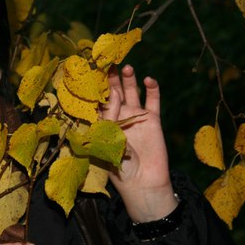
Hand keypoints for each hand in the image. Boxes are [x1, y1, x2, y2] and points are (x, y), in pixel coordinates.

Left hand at [102, 65, 177, 221]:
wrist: (142, 182)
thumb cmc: (118, 166)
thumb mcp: (108, 140)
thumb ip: (110, 116)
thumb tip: (113, 92)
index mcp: (102, 123)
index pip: (97, 101)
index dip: (95, 87)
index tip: (91, 71)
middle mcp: (117, 116)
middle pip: (113, 92)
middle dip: (110, 79)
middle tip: (108, 63)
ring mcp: (135, 116)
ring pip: (131, 92)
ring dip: (128, 80)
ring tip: (126, 67)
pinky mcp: (152, 119)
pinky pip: (153, 101)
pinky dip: (152, 89)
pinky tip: (149, 79)